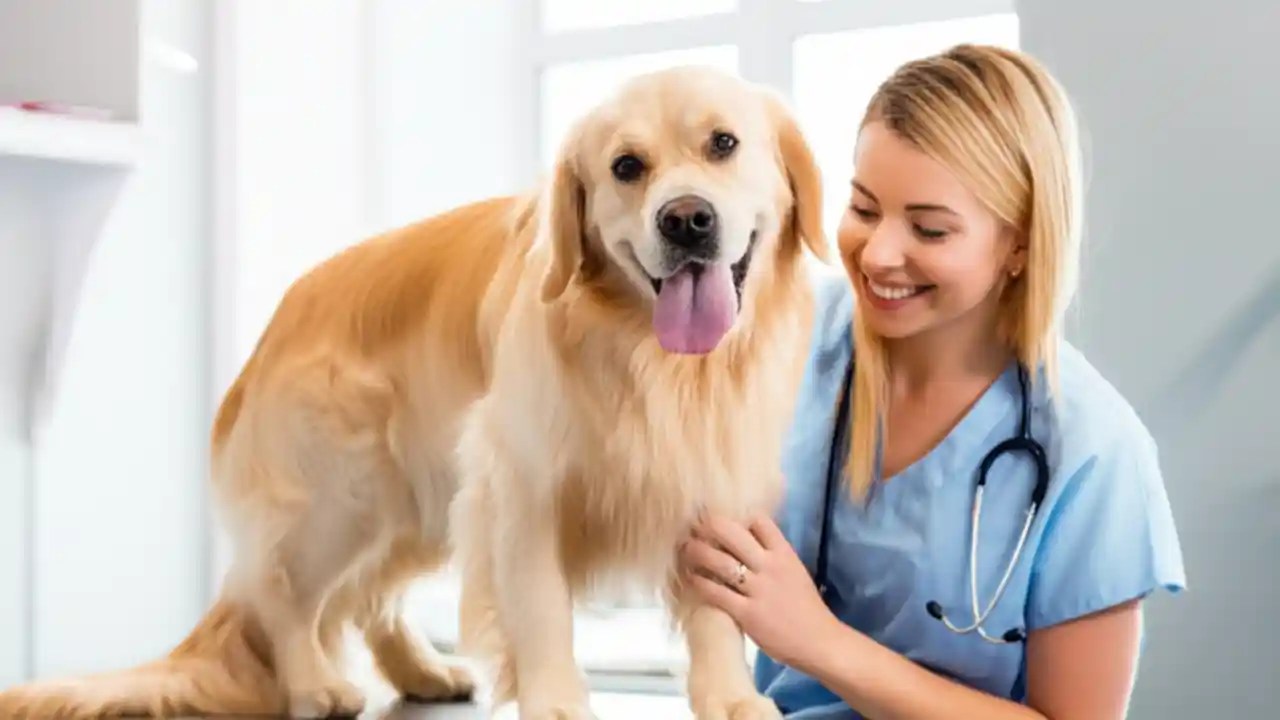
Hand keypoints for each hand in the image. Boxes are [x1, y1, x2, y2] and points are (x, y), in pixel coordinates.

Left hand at [679, 512, 840, 669]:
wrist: (818, 640)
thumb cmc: (805, 607)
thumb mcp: (794, 571)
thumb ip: (772, 556)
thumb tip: (746, 541)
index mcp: (784, 553)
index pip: (758, 520)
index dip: (736, 514)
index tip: (719, 515)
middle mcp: (770, 566)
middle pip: (732, 533)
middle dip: (709, 526)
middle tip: (694, 526)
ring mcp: (758, 589)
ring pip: (719, 561)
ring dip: (697, 552)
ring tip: (685, 548)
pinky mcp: (747, 612)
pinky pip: (716, 592)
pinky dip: (699, 582)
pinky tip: (690, 577)